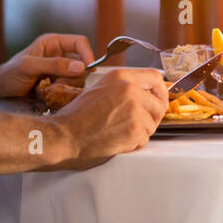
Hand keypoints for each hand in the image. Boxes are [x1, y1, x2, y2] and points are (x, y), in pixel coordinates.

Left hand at [0, 32, 95, 100]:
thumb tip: (81, 67)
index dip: (87, 54)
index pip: (80, 42)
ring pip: (78, 78)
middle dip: (73, 76)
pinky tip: (50, 96)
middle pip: (82, 63)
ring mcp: (60, 71)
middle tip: (58, 85)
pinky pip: (71, 89)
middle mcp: (59, 55)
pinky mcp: (59, 84)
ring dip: (67, 87)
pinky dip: (64, 94)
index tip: (88, 70)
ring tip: (49, 91)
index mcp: (54, 43)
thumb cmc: (9, 74)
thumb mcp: (29, 67)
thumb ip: (54, 65)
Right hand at [52, 68, 168, 167]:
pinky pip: (145, 139)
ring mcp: (133, 109)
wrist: (62, 136)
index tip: (158, 101)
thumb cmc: (76, 117)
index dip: (161, 91)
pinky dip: (134, 144)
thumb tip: (144, 94)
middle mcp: (129, 89)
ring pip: (153, 124)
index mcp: (121, 77)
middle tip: (138, 125)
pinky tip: (117, 142)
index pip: (156, 77)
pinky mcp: (134, 129)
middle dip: (152, 117)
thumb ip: (123, 88)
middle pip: (159, 103)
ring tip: (120, 133)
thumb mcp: (100, 90)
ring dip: (141, 133)